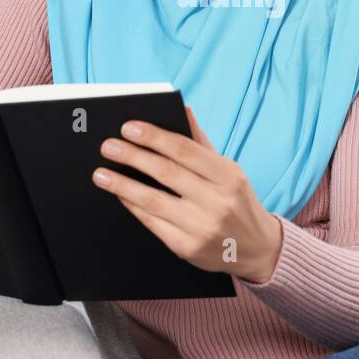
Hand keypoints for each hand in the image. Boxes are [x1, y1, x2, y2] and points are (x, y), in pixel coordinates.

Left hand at [91, 106, 283, 282]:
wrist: (257, 248)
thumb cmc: (237, 201)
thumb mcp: (228, 170)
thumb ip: (201, 143)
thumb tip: (183, 110)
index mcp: (228, 176)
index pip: (185, 150)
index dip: (154, 137)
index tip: (129, 128)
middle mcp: (217, 202)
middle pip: (166, 173)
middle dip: (133, 157)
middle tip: (108, 146)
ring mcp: (201, 227)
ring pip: (153, 201)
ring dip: (123, 185)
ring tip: (101, 174)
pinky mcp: (187, 248)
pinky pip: (152, 222)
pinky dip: (133, 206)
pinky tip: (120, 194)